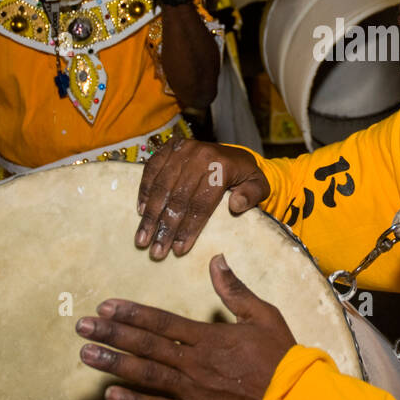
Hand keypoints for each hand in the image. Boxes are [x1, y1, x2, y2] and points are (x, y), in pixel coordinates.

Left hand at [76, 255, 296, 399]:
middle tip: (82, 326)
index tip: (106, 306)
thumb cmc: (283, 359)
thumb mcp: (264, 316)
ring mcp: (194, 393)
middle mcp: (195, 364)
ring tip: (86, 354)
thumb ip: (236, 290)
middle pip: (146, 346)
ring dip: (114, 364)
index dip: (132, 313)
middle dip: (112, 334)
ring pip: (146, 376)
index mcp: (210, 338)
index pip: (162, 321)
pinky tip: (111, 395)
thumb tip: (216, 260)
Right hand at [136, 137, 269, 259]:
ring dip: (150, 216)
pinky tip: (140, 212)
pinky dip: (144, 191)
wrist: (235, 153)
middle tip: (156, 252)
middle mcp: (200, 154)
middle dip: (166, 228)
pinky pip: (151, 169)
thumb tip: (236, 205)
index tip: (179, 250)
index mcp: (222, 165)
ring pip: (162, 186)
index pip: (201, 202)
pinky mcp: (169, 147)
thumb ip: (252, 196)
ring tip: (142, 239)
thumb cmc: (245, 176)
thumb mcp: (259, 185)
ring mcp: (183, 148)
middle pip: (178, 197)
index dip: (189, 228)